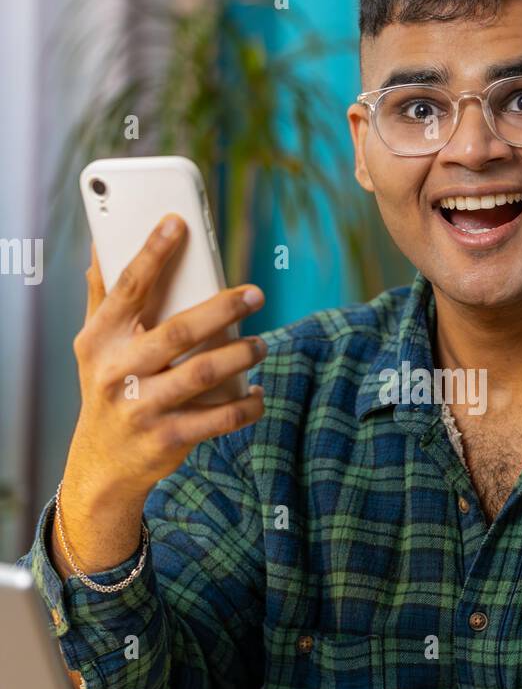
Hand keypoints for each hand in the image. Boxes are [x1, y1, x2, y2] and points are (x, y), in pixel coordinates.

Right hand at [55, 217, 266, 574]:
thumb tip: (103, 243)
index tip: (178, 224)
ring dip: (240, 356)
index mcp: (100, 340)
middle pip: (178, 332)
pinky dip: (245, 405)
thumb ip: (102, 297)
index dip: (152, 253)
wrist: (103, 464)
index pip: (128, 289)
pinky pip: (218, 419)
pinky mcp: (168, 439)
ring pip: (203, 374)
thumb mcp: (94, 346)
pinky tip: (257, 393)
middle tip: (254, 295)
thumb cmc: (105, 389)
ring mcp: (142, 409)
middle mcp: (116, 372)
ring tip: (261, 344)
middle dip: (222, 309)